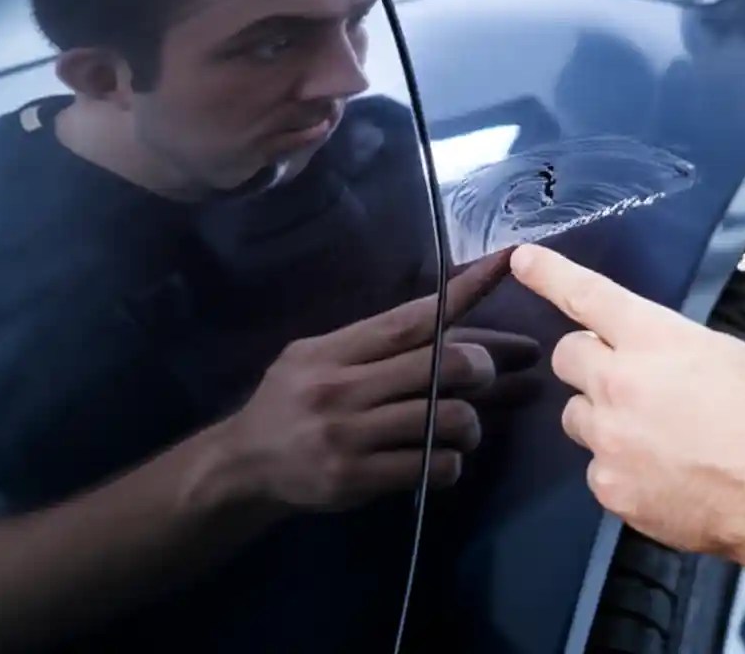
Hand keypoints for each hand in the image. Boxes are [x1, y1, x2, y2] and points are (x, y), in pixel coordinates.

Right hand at [222, 253, 513, 511]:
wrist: (242, 466)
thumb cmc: (289, 403)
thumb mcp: (314, 357)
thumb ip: (370, 342)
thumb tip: (444, 319)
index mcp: (333, 351)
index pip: (410, 318)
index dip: (462, 292)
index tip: (503, 265)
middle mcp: (341, 388)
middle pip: (442, 365)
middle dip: (483, 368)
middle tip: (486, 378)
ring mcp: (349, 436)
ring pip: (446, 417)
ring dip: (471, 424)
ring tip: (465, 429)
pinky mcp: (356, 478)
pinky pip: (431, 466)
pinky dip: (450, 463)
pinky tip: (442, 461)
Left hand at [510, 244, 744, 556]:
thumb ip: (700, 349)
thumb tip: (691, 361)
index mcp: (655, 339)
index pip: (586, 294)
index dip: (548, 274)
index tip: (522, 261)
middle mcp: (620, 383)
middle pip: (566, 356)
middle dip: (590, 360)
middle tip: (626, 377)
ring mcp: (610, 438)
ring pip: (576, 414)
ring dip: (603, 416)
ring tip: (653, 433)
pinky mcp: (610, 487)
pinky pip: (597, 467)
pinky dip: (621, 468)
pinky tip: (663, 474)